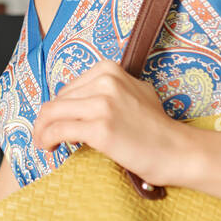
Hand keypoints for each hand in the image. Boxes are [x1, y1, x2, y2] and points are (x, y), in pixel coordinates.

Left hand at [31, 59, 194, 187]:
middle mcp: (106, 82)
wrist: (178, 151)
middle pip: (57, 101)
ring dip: (42, 131)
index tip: (55, 123)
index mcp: (110, 70)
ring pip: (51, 114)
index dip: (57, 108)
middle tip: (45, 137)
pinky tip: (50, 148)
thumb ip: (108, 90)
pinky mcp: (100, 128)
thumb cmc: (156, 128)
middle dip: (46, 121)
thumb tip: (77, 99)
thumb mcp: (135, 93)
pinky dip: (47, 139)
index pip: (67, 89)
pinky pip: (58, 131)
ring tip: (45, 144)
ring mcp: (103, 104)